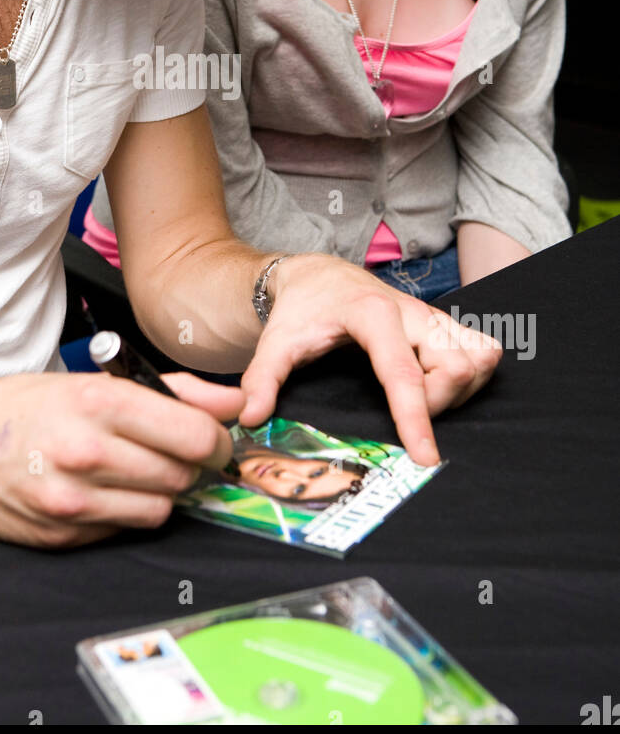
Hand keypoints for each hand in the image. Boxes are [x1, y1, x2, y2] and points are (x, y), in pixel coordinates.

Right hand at [0, 370, 243, 549]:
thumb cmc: (27, 406)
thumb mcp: (96, 378)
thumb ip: (172, 389)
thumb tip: (235, 402)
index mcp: (98, 401)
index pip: (193, 434)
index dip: (217, 440)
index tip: (217, 440)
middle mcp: (85, 451)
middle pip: (181, 475)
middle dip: (188, 465)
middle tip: (174, 453)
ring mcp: (72, 500)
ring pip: (158, 508)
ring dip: (160, 491)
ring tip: (136, 470)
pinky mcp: (62, 535)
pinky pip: (123, 528)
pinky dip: (125, 511)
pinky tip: (104, 490)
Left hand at [239, 254, 500, 465]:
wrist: (318, 276)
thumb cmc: (301, 310)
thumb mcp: (275, 341)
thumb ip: (261, 379)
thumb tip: (251, 417)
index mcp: (372, 314)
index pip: (403, 372)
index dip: (416, 418)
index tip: (425, 457)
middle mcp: (412, 311)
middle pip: (457, 365)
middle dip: (438, 404)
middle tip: (405, 418)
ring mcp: (433, 316)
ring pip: (479, 357)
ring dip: (458, 391)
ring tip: (421, 402)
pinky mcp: (444, 323)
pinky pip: (483, 350)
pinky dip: (470, 376)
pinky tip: (438, 387)